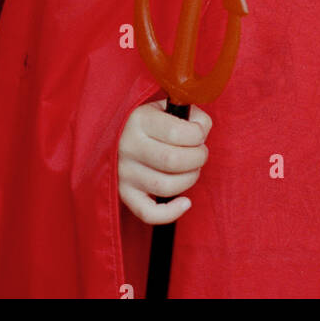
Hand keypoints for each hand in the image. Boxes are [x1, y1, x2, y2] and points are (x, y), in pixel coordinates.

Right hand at [117, 98, 211, 224]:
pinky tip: (185, 202)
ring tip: (192, 169)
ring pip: (166, 186)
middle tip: (200, 153)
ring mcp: (124, 173)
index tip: (200, 134)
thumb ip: (189, 115)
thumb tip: (202, 131)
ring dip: (190, 179)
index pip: (176, 132)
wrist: (117, 135)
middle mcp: (128, 146)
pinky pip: (148, 213)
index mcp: (139, 120)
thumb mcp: (166, 107)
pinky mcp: (124, 194)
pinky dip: (172, 212)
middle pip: (173, 160)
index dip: (198, 135)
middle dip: (198, 158)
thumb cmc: (150, 121)